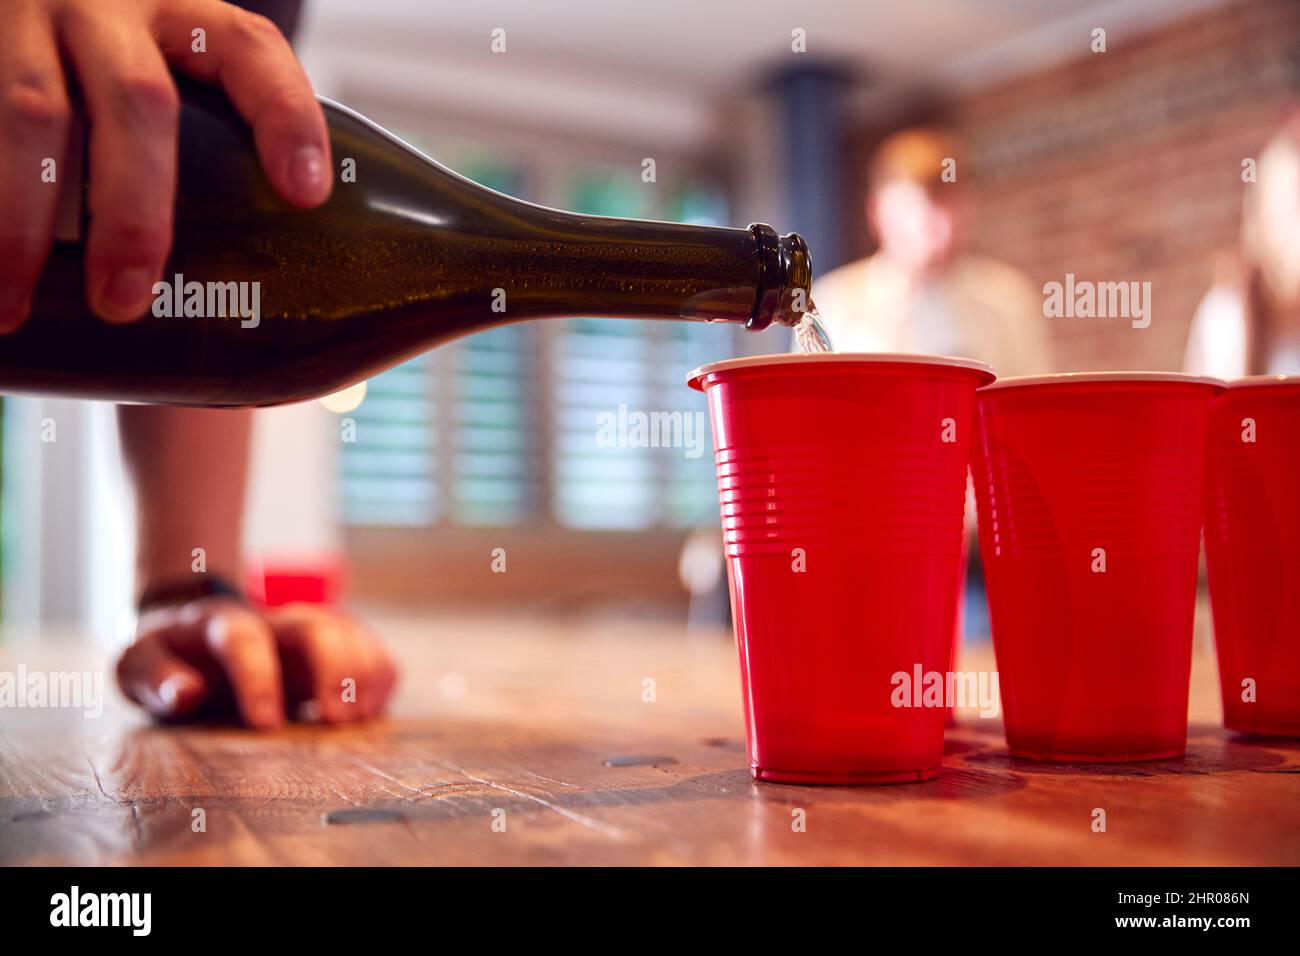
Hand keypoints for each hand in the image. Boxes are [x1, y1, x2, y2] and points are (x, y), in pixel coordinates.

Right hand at [0, 0, 330, 330]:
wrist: (27, 1)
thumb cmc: (111, 66)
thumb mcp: (162, 75)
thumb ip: (205, 151)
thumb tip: (262, 311)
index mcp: (187, 17)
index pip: (251, 51)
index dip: (285, 118)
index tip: (306, 194)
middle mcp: (111, 6)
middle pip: (141, 102)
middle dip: (134, 211)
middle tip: (123, 303)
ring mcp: (30, 15)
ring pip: (31, 111)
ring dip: (21, 219)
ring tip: (10, 305)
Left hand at [116, 598, 397, 727]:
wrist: (194, 632)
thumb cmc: (167, 657)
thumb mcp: (136, 664)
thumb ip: (153, 676)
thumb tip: (184, 694)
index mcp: (220, 624)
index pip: (245, 639)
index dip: (258, 679)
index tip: (266, 725)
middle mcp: (273, 621)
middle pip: (315, 625)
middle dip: (333, 668)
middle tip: (336, 720)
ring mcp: (309, 631)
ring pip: (351, 630)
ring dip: (364, 671)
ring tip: (358, 718)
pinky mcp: (335, 648)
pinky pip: (372, 648)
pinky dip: (382, 675)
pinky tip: (372, 709)